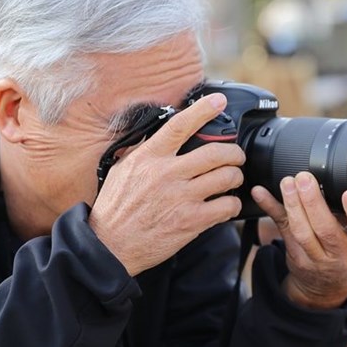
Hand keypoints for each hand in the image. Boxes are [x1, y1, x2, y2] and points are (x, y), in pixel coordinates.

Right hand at [90, 94, 245, 274]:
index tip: (218, 101)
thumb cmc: (115, 209)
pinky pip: (226, 206)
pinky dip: (231, 204)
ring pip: (227, 177)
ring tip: (232, 179)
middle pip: (216, 152)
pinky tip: (226, 204)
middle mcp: (167, 173)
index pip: (180, 125)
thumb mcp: (123, 170)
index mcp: (150, 157)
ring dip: (236, 177)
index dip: (203, 109)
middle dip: (234, 153)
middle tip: (235, 157)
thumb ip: (144, 151)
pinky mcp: (191, 221)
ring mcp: (181, 197)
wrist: (110, 245)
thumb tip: (159, 135)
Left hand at [251, 171, 346, 308]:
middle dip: (313, 202)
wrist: (327, 287)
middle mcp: (341, 255)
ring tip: (288, 183)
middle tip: (305, 179)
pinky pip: (282, 228)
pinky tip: (260, 193)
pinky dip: (270, 207)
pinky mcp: (295, 254)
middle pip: (326, 230)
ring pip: (302, 232)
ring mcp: (316, 259)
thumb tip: (338, 179)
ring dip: (292, 205)